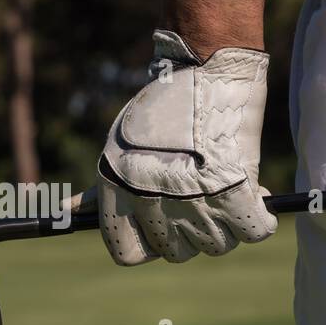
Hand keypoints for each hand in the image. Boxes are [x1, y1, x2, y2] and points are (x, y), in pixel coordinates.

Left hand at [97, 30, 277, 264]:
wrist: (206, 70)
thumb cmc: (162, 109)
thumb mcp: (118, 148)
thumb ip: (99, 190)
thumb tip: (66, 212)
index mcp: (119, 192)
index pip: (128, 254)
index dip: (149, 242)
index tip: (162, 225)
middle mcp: (154, 202)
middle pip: (177, 252)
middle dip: (190, 230)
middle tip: (200, 198)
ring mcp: (196, 202)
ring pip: (217, 244)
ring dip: (226, 224)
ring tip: (226, 189)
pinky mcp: (237, 193)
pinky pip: (254, 231)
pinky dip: (259, 217)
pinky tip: (255, 196)